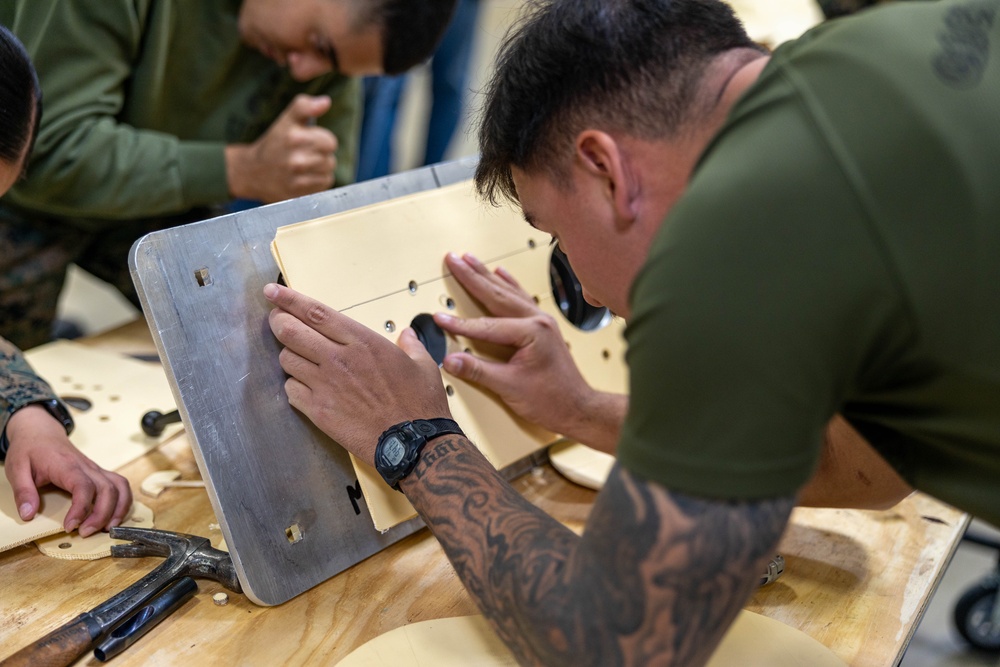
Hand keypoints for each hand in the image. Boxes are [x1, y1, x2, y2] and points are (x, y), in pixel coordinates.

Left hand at [4, 405, 131, 535]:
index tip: (70, 526)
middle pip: (107, 490)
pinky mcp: (99, 473)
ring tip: (108, 528)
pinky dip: (123, 501)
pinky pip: (120, 485)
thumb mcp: (16, 469)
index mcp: (66, 466)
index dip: (81, 509)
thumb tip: (28, 514)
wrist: (41, 432)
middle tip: (86, 533)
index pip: (84, 487)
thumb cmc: (30, 449)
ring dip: (119, 509)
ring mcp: (96, 469)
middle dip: (102, 515)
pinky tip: (114, 516)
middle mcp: (87, 467)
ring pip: (119, 487)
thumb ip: (23, 492)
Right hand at [225, 95, 338, 202]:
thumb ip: (304, 107)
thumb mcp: (285, 120)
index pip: (330, 142)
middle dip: (321, 156)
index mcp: (294, 138)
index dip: (322, 140)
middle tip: (305, 155)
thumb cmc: (273, 144)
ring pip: (328, 173)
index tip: (310, 141)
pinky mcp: (299, 195)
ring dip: (320, 170)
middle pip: (331, 159)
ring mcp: (297, 180)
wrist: (251, 173)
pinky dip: (317, 182)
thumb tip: (325, 101)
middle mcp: (296, 160)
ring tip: (304, 167)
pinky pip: (322, 186)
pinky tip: (303, 178)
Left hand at [265, 283, 451, 462]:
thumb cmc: (421, 403)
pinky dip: (294, 385)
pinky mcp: (318, 411)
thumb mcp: (423, 365)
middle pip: (290, 331)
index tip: (273, 291)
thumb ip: (411, 345)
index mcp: (362, 342)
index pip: (315, 312)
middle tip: (277, 319)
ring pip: (286, 360)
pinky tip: (305, 386)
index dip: (288, 299)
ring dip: (288, 355)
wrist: (414, 442)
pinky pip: (291, 390)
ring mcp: (325, 386)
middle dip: (278, 321)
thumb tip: (407, 334)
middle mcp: (338, 359)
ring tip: (298, 357)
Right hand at [435, 252, 621, 449]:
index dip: (459, 324)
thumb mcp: (509, 387)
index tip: (439, 319)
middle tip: (452, 259)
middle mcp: (539, 320)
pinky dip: (508, 284)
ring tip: (469, 259)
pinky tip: (501, 273)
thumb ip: (477, 371)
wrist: (577, 408)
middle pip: (497, 294)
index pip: (486, 325)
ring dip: (487, 275)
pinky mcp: (543, 327)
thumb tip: (450, 360)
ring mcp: (542, 321)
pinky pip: (521, 298)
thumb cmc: (552, 399)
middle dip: (472, 276)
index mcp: (532, 331)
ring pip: (508, 292)